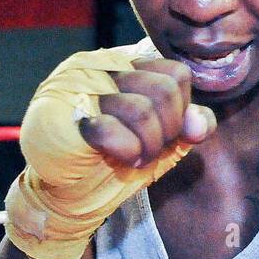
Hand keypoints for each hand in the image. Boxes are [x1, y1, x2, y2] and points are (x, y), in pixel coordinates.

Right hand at [7, 45, 215, 258]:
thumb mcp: (164, 141)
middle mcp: (100, 64)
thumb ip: (190, 125)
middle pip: (166, 89)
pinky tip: (112, 158)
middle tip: (147, 150)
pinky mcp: (60, 113)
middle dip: (167, 131)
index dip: (181, 111)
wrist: (69, 195)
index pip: (177, 74)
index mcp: (126, 63)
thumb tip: (198, 123)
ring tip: (132, 157)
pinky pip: (113, 130)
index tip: (163, 133)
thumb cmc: (115, 161)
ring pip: (143, 110)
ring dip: (147, 146)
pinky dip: (125, 152)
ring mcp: (77, 85)